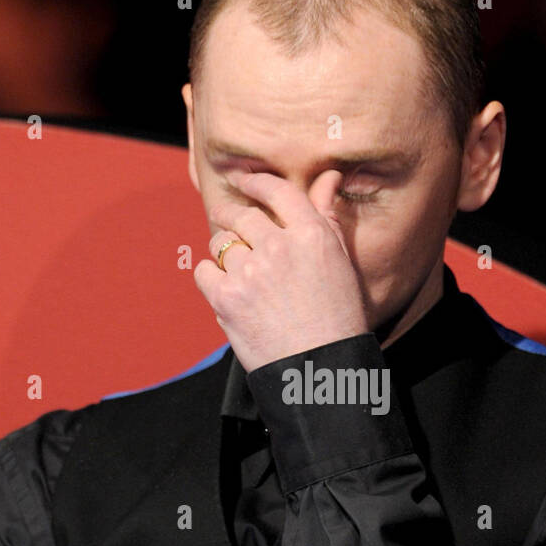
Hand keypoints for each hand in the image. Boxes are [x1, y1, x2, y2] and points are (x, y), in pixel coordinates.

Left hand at [193, 168, 368, 372]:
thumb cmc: (338, 318)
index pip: (278, 191)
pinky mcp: (226, 298)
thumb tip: (329, 177)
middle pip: (241, 215)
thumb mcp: (341, 263)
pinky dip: (211, 278)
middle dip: (229, 213)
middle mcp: (279, 247)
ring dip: (224, 252)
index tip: (243, 180)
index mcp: (312, 235)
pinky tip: (224, 289)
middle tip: (225, 216)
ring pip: (220, 243)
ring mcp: (250, 272)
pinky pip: (204, 272)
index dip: (256, 181)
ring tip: (235, 268)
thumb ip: (327, 217)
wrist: (319, 369)